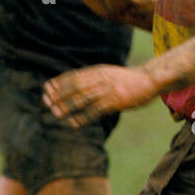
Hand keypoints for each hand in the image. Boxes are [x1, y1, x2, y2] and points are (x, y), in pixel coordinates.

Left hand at [43, 64, 158, 126]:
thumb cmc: (127, 78)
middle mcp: (100, 79)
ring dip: (67, 107)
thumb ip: (93, 77)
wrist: (149, 79)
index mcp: (98, 71)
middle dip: (59, 95)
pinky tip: (73, 124)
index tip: (46, 88)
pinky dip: (82, 118)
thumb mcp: (108, 72)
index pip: (74, 76)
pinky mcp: (115, 102)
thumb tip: (75, 84)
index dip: (59, 82)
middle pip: (75, 87)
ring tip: (55, 113)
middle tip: (45, 101)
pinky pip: (95, 112)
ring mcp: (107, 91)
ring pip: (82, 99)